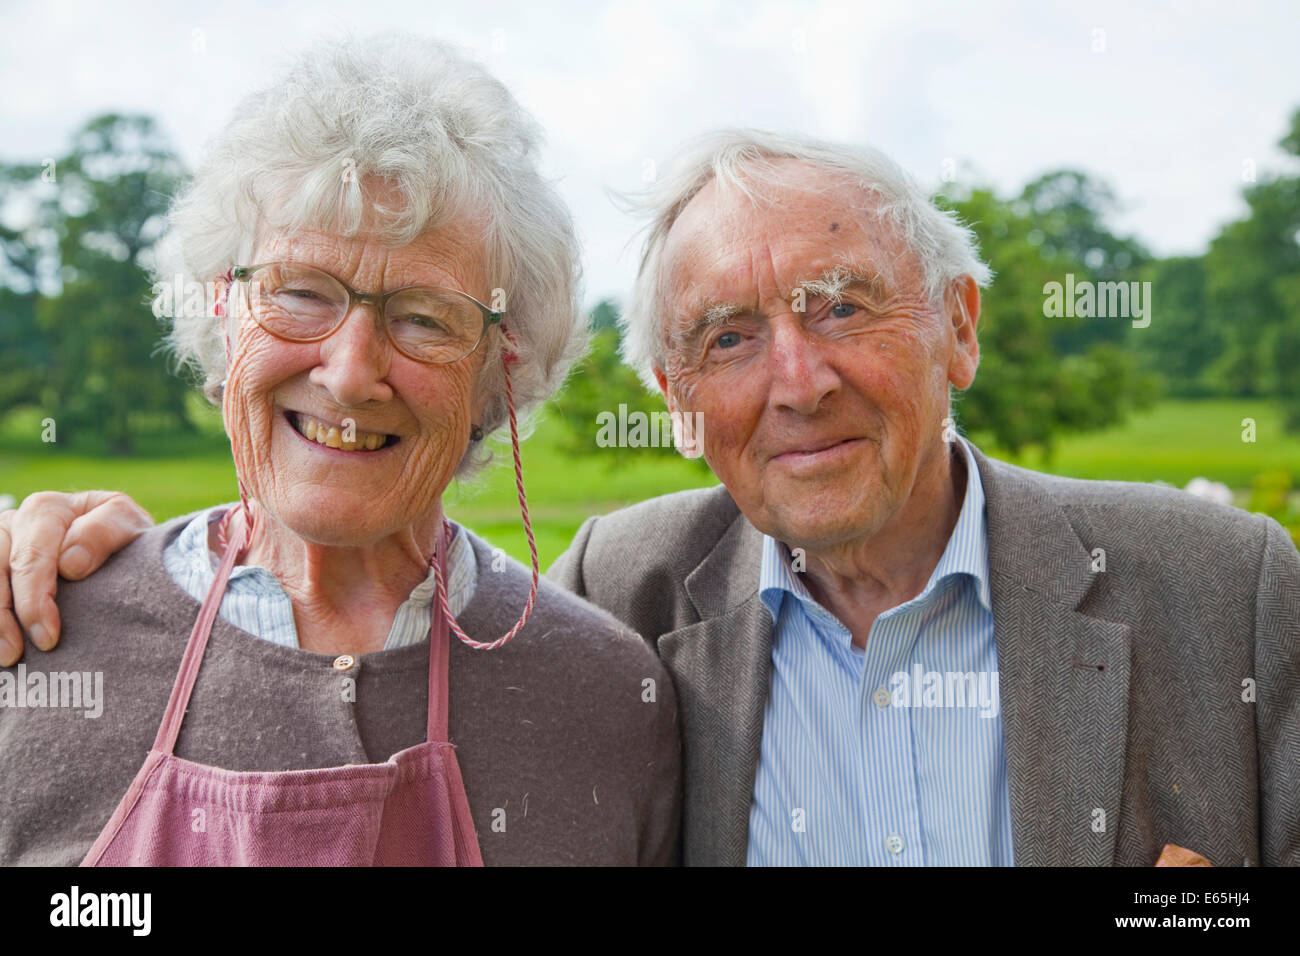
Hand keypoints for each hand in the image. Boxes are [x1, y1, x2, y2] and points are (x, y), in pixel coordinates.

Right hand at [0, 491, 151, 665]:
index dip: (35, 598)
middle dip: (8, 613)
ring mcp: (1, 545)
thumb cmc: (125, 539)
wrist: (123, 550)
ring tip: (8, 656)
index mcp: (47, 510)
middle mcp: (15, 523)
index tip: (49, 636)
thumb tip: (69, 564)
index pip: (32, 554)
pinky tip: (0, 646)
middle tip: (17, 654)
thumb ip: (103, 533)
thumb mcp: (128, 526)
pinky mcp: (0, 570)